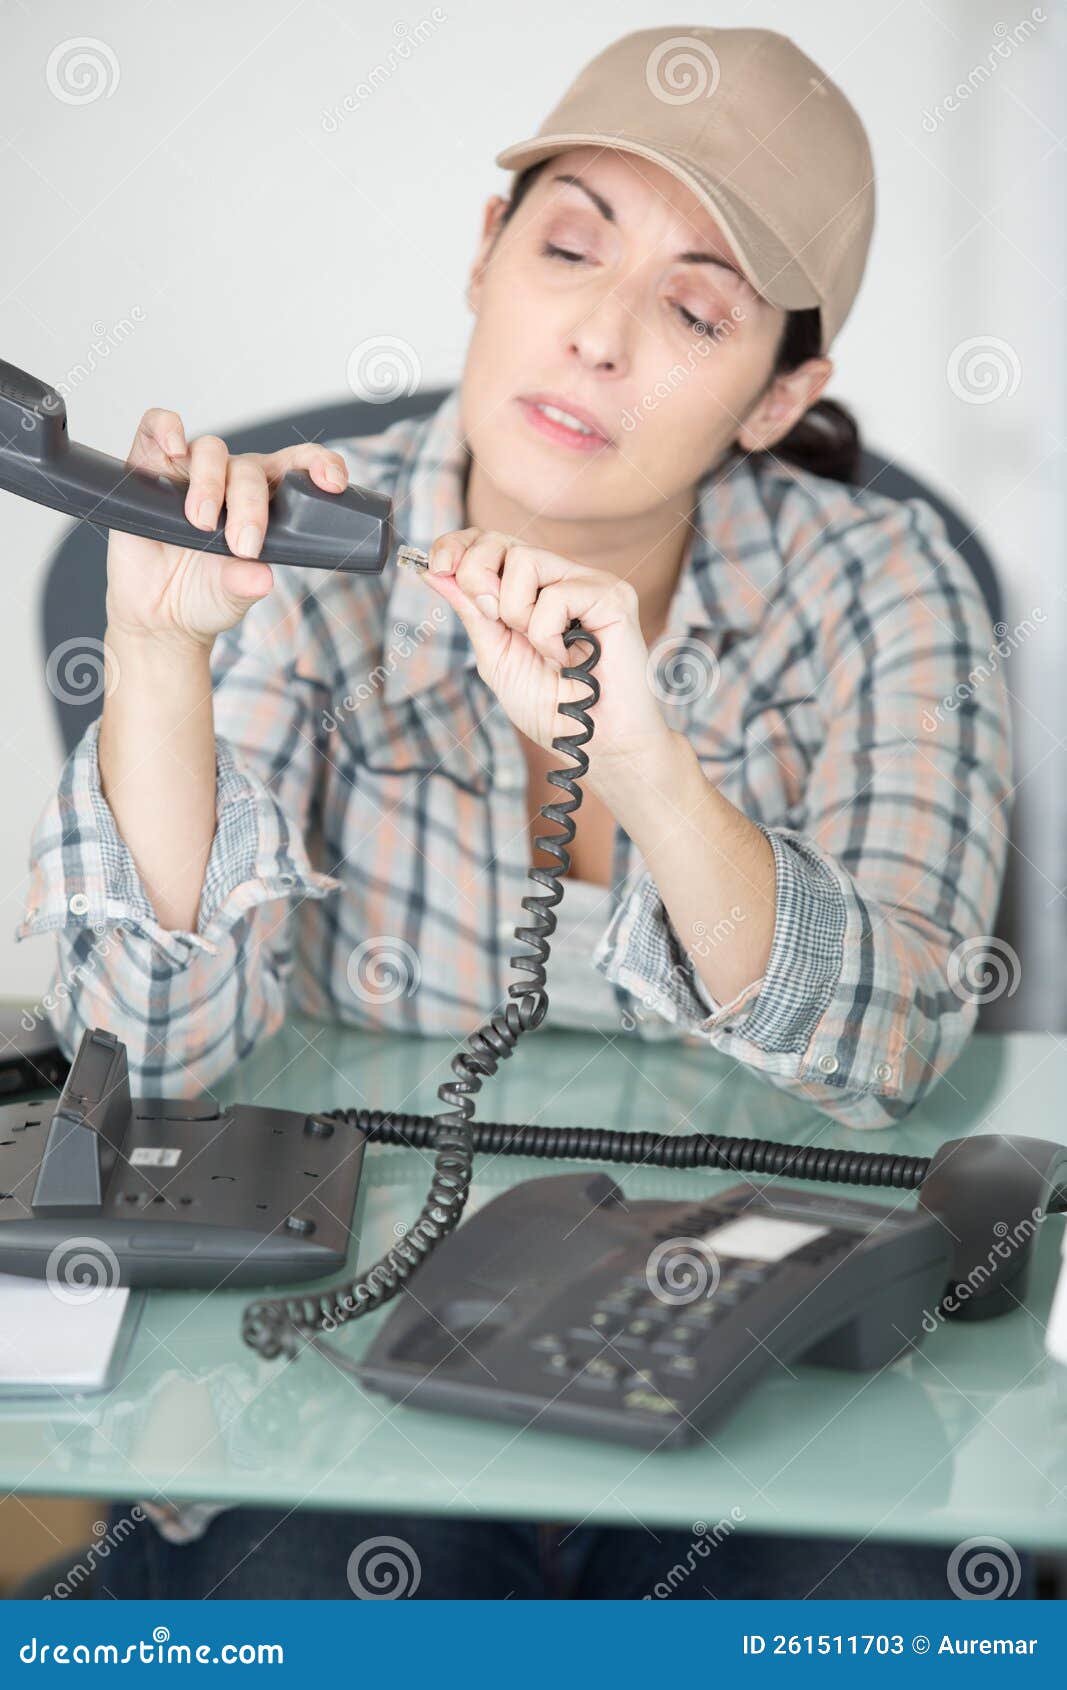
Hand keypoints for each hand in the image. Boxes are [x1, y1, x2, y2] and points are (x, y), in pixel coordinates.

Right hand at [104, 408, 350, 649]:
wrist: (158, 615)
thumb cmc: (206, 598)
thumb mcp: (232, 597)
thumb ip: (246, 585)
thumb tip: (262, 578)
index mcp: (265, 501)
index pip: (298, 466)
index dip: (319, 464)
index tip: (331, 484)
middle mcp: (230, 480)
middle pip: (249, 469)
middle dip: (250, 506)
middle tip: (243, 546)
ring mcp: (189, 474)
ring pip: (209, 450)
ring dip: (210, 483)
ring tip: (201, 524)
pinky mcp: (148, 469)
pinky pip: (156, 429)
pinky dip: (165, 429)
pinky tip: (174, 448)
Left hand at [418, 528, 674, 785]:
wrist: (591, 743)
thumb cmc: (552, 707)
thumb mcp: (495, 655)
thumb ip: (470, 611)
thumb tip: (433, 570)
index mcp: (531, 589)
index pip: (489, 541)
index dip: (457, 545)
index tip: (439, 568)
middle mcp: (559, 577)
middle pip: (500, 539)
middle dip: (476, 575)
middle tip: (491, 618)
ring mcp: (588, 583)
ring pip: (525, 559)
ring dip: (517, 613)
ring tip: (542, 649)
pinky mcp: (612, 597)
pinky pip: (557, 595)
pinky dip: (548, 636)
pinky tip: (568, 658)